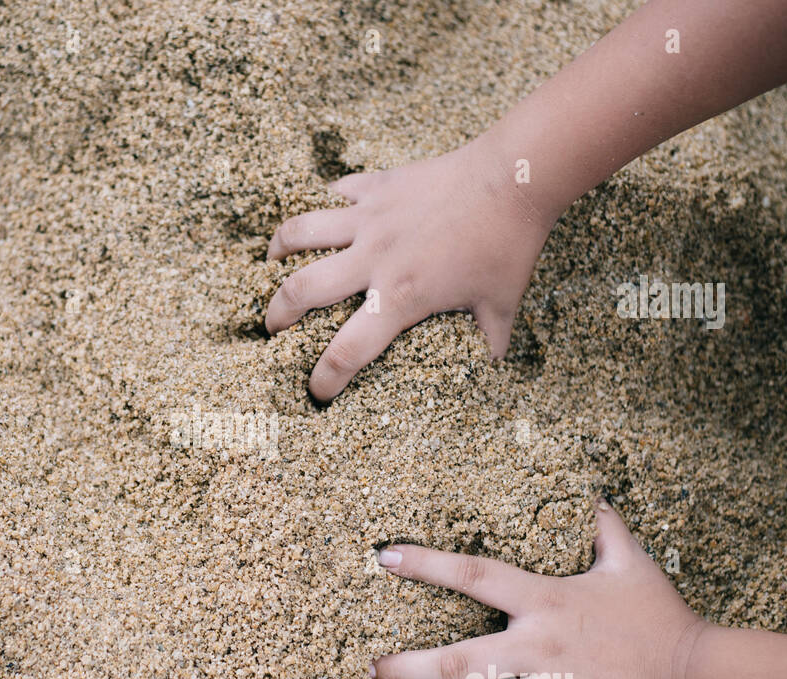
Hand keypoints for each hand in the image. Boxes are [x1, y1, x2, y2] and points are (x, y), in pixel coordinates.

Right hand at [265, 136, 551, 401]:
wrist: (515, 177)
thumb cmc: (508, 244)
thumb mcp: (502, 305)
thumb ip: (488, 342)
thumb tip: (489, 368)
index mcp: (400, 297)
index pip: (348, 351)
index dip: (325, 379)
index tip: (317, 392)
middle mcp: (373, 259)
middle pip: (300, 290)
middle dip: (277, 316)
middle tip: (274, 329)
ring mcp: (370, 218)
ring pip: (299, 233)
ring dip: (278, 252)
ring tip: (271, 265)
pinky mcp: (376, 186)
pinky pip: (333, 194)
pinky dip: (318, 204)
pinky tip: (316, 216)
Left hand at [370, 500, 707, 678]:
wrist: (699, 678)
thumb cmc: (661, 618)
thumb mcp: (632, 562)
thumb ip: (605, 530)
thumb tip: (595, 497)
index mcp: (544, 602)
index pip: (474, 575)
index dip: (427, 564)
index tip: (386, 558)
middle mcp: (537, 649)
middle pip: (457, 660)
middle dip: (408, 668)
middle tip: (374, 670)